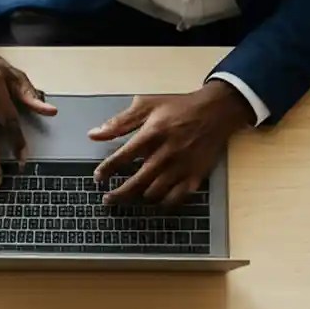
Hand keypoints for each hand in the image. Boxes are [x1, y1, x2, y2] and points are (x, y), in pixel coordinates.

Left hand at [89, 81, 252, 205]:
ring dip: (139, 198)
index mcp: (152, 134)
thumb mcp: (147, 105)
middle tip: (108, 200)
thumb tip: (93, 134)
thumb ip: (120, 122)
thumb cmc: (179, 107)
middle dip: (119, 194)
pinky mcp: (195, 176)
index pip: (122, 158)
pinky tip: (156, 201)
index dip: (107, 170)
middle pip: (136, 182)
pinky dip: (164, 203)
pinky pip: (176, 198)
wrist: (216, 111)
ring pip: (155, 193)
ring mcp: (182, 167)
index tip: (98, 178)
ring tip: (131, 197)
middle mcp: (166, 153)